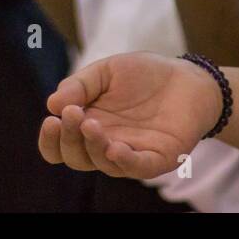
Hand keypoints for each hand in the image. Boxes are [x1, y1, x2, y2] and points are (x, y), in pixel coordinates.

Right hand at [38, 52, 222, 177]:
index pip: (59, 146)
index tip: (51, 119)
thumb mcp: (107, 71)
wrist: (188, 78)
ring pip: (102, 163)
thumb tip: (52, 104)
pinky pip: (137, 168)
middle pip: (75, 157)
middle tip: (73, 113)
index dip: (50, 140)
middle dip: (69, 138)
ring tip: (91, 123)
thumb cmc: (144, 75)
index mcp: (87, 127)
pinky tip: (114, 147)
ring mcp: (130, 154)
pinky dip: (124, 161)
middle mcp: (104, 145)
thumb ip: (80, 85)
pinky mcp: (156, 159)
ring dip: (93, 146)